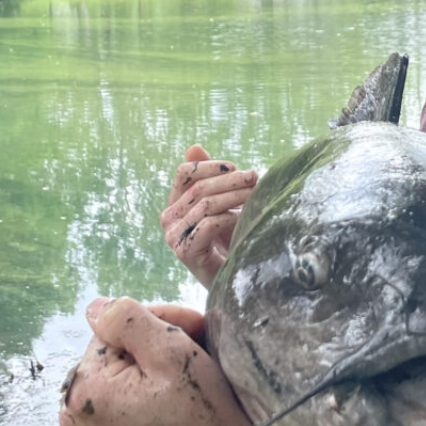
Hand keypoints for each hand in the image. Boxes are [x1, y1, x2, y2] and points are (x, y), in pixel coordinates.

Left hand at [57, 297, 254, 425]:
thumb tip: (94, 307)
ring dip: (159, 363)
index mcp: (84, 390)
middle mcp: (74, 414)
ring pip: (125, 370)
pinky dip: (153, 388)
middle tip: (200, 346)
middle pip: (117, 348)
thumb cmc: (204, 415)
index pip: (115, 326)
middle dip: (158, 342)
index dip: (158, 323)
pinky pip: (126, 396)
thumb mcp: (170, 353)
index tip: (195, 330)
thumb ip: (127, 320)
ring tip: (194, 373)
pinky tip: (181, 395)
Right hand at [160, 144, 257, 286]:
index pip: (185, 172)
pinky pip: (207, 224)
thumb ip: (212, 178)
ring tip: (257, 197)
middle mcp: (168, 220)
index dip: (212, 166)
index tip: (237, 168)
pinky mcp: (185, 253)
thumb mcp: (224, 204)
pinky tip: (245, 220)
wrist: (237, 279)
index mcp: (175, 204)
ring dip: (236, 197)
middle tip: (256, 179)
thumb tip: (194, 146)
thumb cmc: (233, 240)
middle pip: (198, 187)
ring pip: (205, 204)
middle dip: (232, 181)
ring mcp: (173, 238)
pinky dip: (230, 218)